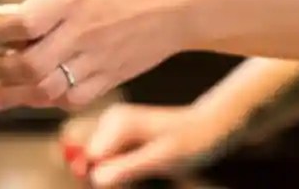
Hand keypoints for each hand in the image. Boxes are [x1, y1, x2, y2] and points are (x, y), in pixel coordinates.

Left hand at [0, 0, 192, 113]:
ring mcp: (97, 60)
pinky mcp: (108, 79)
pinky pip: (70, 100)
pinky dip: (45, 100)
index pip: (21, 24)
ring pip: (45, 90)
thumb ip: (44, 2)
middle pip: (29, 66)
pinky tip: (32, 95)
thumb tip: (4, 22)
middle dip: (1, 69)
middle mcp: (82, 32)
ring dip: (13, 94)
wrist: (176, 4)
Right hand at [79, 103, 231, 186]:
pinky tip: (144, 158)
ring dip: (118, 169)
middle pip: (92, 158)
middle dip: (110, 172)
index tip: (130, 177)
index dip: (103, 175)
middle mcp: (110, 118)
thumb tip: (96, 179)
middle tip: (143, 169)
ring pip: (99, 159)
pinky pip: (108, 156)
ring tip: (148, 162)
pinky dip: (122, 164)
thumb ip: (128, 167)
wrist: (209, 126)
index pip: (89, 158)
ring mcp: (113, 122)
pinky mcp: (117, 129)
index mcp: (117, 122)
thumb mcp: (160, 159)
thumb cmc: (190, 141)